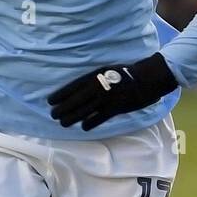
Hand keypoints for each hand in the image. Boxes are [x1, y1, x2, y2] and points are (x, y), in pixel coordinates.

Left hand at [48, 52, 177, 130]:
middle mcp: (98, 87)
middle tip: (53, 115)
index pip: (73, 87)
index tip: (50, 101)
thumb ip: (93, 78)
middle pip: (75, 101)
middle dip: (62, 109)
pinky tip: (83, 127)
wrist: (146, 78)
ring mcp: (106, 99)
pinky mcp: (115, 109)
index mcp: (95, 76)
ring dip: (71, 118)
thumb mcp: (106, 69)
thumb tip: (79, 88)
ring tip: (62, 123)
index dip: (60, 95)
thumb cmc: (126, 72)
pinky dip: (90, 123)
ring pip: (84, 111)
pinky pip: (99, 118)